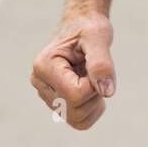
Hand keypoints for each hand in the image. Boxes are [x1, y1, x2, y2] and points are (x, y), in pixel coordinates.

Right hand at [29, 11, 115, 129]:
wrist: (83, 25)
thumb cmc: (89, 28)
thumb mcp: (98, 37)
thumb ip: (101, 63)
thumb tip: (107, 92)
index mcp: (44, 66)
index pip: (75, 95)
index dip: (94, 84)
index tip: (95, 62)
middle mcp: (40, 83)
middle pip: (76, 111)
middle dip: (94, 94)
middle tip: (94, 70)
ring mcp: (46, 95)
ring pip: (78, 119)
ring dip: (93, 101)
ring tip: (90, 76)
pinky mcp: (56, 102)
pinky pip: (80, 121)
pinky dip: (92, 108)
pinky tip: (90, 86)